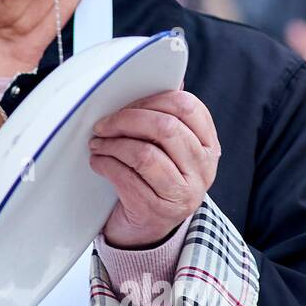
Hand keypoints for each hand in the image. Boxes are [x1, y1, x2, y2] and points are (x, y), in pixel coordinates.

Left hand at [88, 90, 219, 247]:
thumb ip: (166, 116)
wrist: (146, 231)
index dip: (151, 100)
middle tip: (104, 124)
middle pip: (165, 128)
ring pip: (144, 153)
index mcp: (208, 146)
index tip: (126, 104)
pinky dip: (105, 164)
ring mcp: (183, 193)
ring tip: (98, 144)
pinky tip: (98, 162)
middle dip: (126, 119)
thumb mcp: (167, 149)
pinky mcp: (157, 211)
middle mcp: (203, 170)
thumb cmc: (152, 180)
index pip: (187, 107)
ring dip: (112, 144)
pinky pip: (126, 177)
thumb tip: (168, 74)